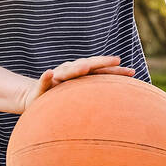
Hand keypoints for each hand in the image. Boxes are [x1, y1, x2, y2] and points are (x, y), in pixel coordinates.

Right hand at [17, 56, 135, 112]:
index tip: (132, 72)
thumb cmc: (60, 100)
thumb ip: (95, 96)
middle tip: (117, 60)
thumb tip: (122, 104)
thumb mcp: (78, 99)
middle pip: (87, 66)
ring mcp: (56, 79)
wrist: (34, 99)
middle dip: (101, 62)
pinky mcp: (41, 87)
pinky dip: (46, 78)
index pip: (100, 71)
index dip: (115, 70)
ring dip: (75, 69)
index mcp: (80, 76)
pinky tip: (49, 74)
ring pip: (67, 72)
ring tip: (84, 68)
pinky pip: (43, 83)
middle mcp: (69, 73)